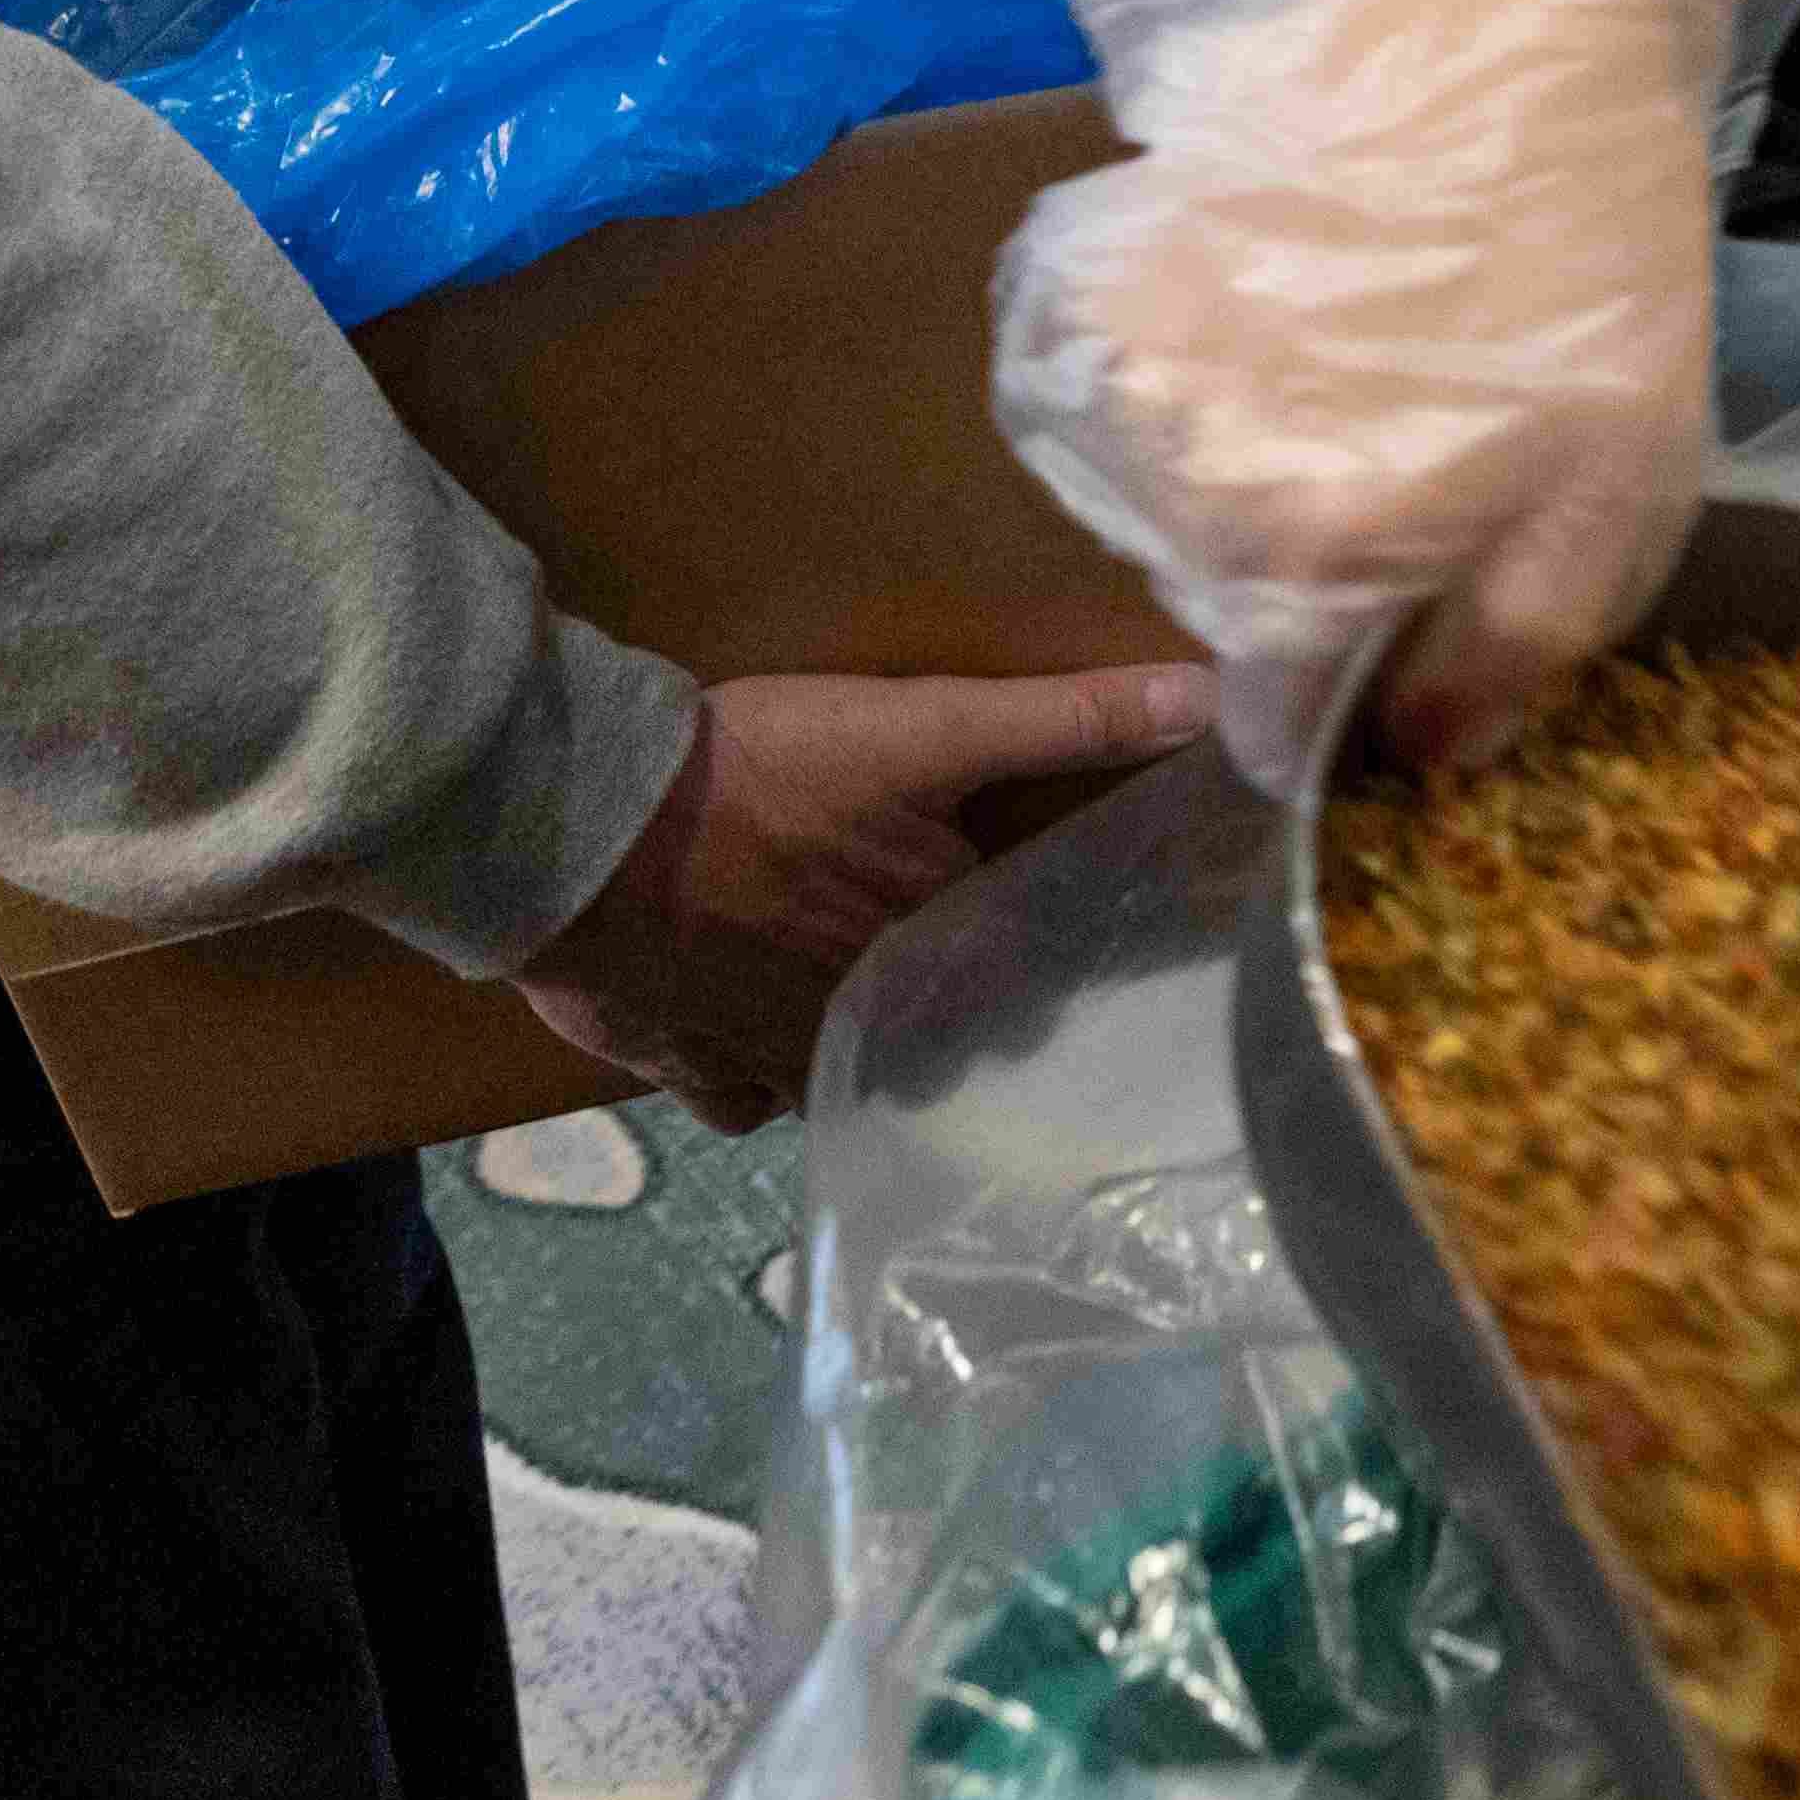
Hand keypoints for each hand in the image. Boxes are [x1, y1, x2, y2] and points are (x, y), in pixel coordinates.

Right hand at [508, 665, 1221, 1129]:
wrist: (594, 824)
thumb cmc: (764, 767)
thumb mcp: (929, 725)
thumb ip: (1067, 719)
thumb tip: (1205, 699)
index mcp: (927, 936)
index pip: (1015, 973)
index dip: (1026, 951)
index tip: (1036, 934)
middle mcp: (860, 1012)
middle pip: (933, 1033)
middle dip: (949, 1009)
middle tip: (943, 961)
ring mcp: (767, 1050)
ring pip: (840, 1073)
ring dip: (856, 1046)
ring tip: (857, 1008)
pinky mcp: (683, 1062)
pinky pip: (740, 1101)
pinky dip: (752, 1079)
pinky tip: (753, 1044)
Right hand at [1000, 0, 1761, 788]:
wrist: (1513, 26)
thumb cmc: (1595, 266)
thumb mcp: (1621, 493)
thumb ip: (1512, 649)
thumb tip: (1422, 762)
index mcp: (1315, 553)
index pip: (1274, 702)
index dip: (1334, 696)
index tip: (1397, 641)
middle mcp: (1193, 478)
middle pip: (1229, 588)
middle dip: (1312, 564)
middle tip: (1425, 466)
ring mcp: (1144, 366)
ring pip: (1181, 484)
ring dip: (1259, 459)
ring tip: (1379, 372)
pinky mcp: (1127, 263)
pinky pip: (1145, 375)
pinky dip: (1211, 363)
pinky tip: (1311, 301)